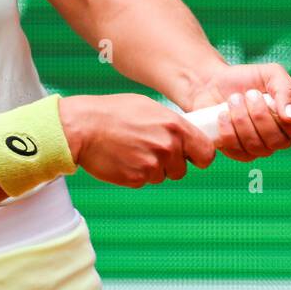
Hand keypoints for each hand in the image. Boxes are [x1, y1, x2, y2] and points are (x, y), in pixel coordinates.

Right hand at [58, 94, 215, 187]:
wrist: (83, 127)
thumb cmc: (114, 113)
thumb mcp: (150, 108)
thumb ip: (172, 124)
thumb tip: (186, 135)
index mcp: (175, 127)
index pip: (206, 152)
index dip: (200, 156)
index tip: (193, 156)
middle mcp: (167, 147)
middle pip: (182, 168)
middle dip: (171, 163)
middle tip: (151, 149)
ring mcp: (152, 165)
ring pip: (162, 176)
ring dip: (152, 169)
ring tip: (133, 150)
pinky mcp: (136, 179)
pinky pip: (144, 181)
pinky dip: (136, 174)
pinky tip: (124, 158)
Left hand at [180, 63, 290, 161]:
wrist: (212, 83)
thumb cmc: (246, 78)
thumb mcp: (271, 74)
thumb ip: (287, 90)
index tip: (281, 110)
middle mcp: (277, 138)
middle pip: (277, 142)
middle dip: (260, 116)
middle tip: (249, 94)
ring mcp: (257, 148)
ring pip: (256, 146)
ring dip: (242, 119)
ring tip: (234, 99)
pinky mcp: (236, 152)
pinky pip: (236, 150)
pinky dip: (228, 129)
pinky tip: (223, 114)